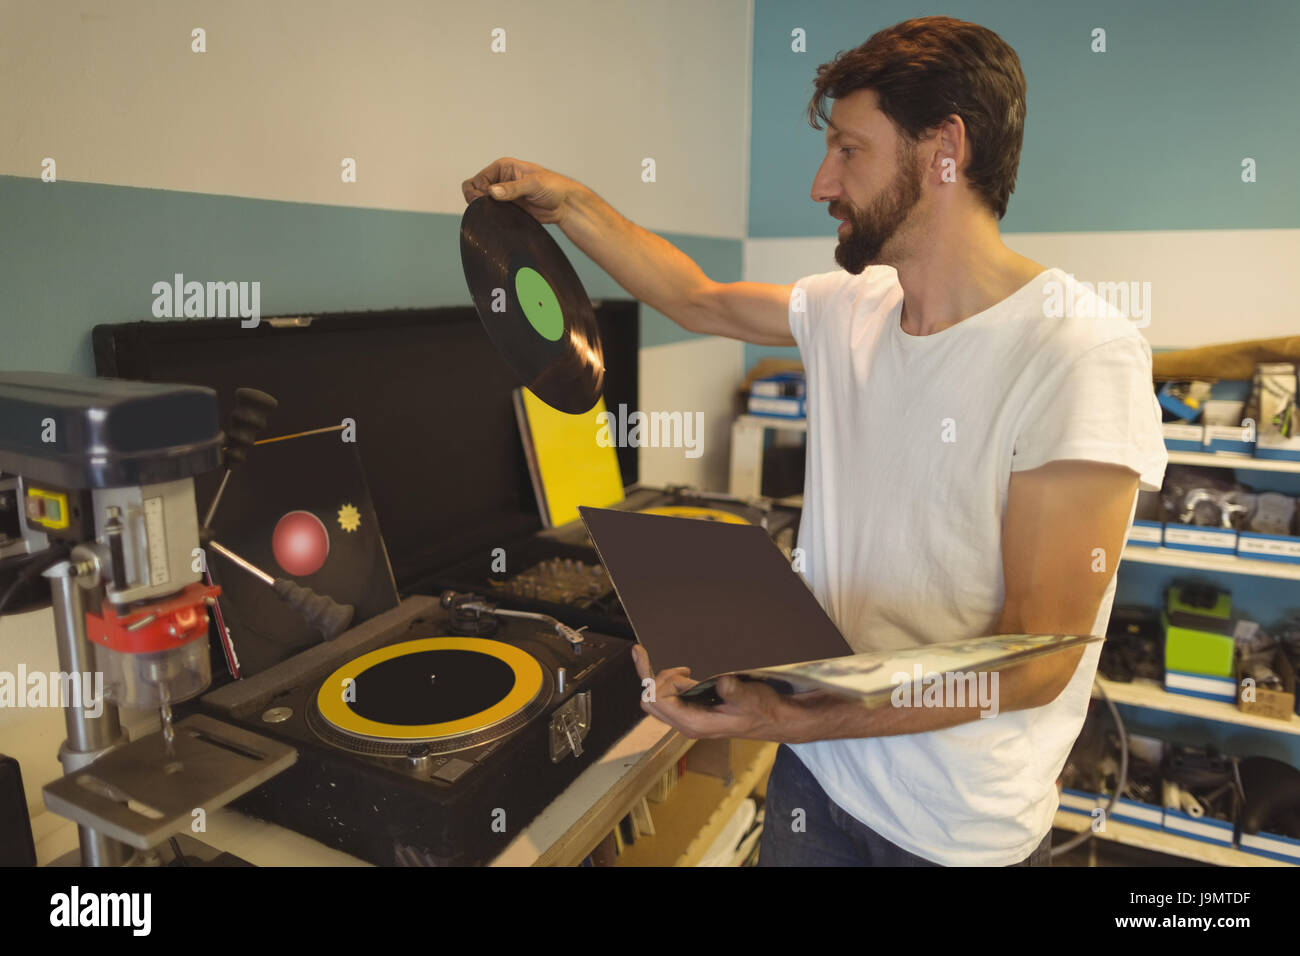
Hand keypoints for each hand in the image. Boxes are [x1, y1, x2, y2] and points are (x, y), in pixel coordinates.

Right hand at [461, 156, 583, 225]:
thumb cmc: (554, 187)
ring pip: (482, 203)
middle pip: (475, 190)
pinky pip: (492, 213)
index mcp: (503, 167)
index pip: (478, 179)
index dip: (478, 191)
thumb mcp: (533, 184)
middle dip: (477, 200)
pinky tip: (499, 220)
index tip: (486, 201)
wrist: (565, 205)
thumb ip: (513, 188)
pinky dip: (491, 217)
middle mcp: (500, 180)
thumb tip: (492, 191)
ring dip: (484, 209)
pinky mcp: (508, 208)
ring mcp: (503, 195)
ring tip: (496, 214)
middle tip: (489, 209)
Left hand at [631, 644, 792, 740]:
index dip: (663, 681)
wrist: (773, 720)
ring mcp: (688, 720)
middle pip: (649, 703)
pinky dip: (666, 685)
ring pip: (656, 702)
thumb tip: (722, 682)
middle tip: (680, 667)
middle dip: (655, 680)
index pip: (657, 700)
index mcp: (694, 722)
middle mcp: (686, 724)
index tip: (686, 670)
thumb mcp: (749, 697)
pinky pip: (668, 701)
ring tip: (683, 669)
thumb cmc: (761, 710)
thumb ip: (734, 691)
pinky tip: (681, 673)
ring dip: (661, 681)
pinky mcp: (692, 714)